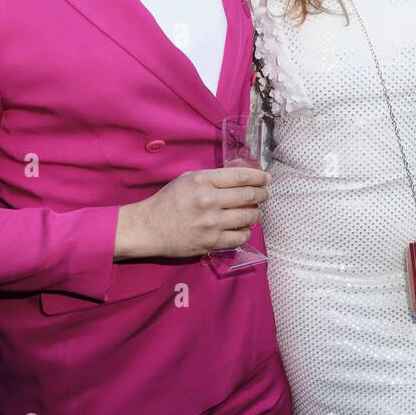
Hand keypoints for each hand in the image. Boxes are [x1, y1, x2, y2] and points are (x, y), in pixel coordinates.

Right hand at [114, 168, 270, 259]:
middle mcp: (209, 201)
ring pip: (248, 216)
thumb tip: (244, 173)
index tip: (267, 178)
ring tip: (255, 211)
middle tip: (266, 194)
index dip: (259, 177)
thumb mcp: (189, 178)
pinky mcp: (211, 242)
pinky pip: (240, 237)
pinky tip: (244, 227)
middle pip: (249, 195)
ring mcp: (211, 223)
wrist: (148, 228)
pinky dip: (246, 231)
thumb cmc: (169, 200)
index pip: (241, 177)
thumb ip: (215, 176)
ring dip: (256, 213)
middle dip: (263, 194)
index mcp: (203, 181)